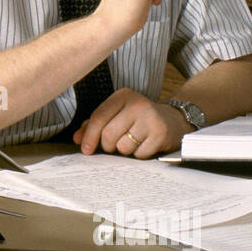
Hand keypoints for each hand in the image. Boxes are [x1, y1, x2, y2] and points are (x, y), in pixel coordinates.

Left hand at [73, 89, 192, 158]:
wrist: (173, 121)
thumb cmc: (138, 120)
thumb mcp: (117, 115)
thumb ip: (94, 124)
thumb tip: (77, 138)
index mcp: (123, 96)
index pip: (98, 117)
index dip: (89, 136)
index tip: (85, 150)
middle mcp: (137, 103)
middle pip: (108, 134)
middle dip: (107, 146)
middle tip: (114, 146)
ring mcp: (151, 118)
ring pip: (123, 146)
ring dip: (124, 151)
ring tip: (132, 142)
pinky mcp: (161, 133)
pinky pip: (139, 154)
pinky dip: (139, 154)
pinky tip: (145, 145)